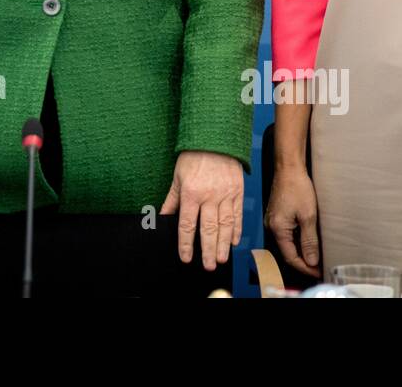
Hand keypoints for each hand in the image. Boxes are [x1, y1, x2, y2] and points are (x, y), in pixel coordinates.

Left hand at [159, 150, 243, 270]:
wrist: (215, 136)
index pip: (187, 225)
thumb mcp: (177, 176)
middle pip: (208, 229)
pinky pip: (238, 214)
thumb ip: (172, 200)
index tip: (186, 258)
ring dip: (222, 245)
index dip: (186, 244)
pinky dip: (236, 229)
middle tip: (208, 265)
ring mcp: (226, 194)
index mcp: (191, 193)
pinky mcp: (238, 191)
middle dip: (207, 250)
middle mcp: (209, 196)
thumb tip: (163, 217)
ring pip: (225, 225)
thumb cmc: (193, 155)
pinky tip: (233, 241)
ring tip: (220, 259)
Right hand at [265, 165, 321, 277]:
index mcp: (277, 229)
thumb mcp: (308, 216)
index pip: (291, 257)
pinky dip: (298, 241)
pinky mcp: (277, 215)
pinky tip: (308, 241)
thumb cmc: (297, 188)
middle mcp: (271, 227)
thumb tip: (311, 261)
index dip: (305, 267)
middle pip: (287, 252)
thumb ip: (309, 241)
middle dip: (304, 261)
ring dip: (301, 251)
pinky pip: (287, 234)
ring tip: (317, 256)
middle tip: (320, 266)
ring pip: (288, 243)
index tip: (319, 272)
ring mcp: (273, 221)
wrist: (288, 167)